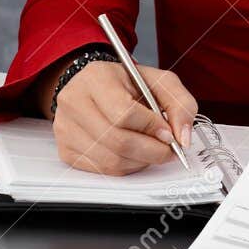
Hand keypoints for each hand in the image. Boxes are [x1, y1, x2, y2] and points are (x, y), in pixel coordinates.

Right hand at [51, 61, 197, 175]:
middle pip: (118, 141)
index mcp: (96, 78)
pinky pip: (102, 170)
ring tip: (152, 149)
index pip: (124, 113)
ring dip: (141, 161)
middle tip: (169, 150)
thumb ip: (180, 103)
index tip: (169, 133)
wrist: (95, 87)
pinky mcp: (66, 150)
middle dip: (152, 151)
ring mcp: (65, 128)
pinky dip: (126, 167)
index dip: (152, 128)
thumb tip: (183, 137)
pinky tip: (133, 153)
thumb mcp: (159, 81)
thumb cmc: (126, 84)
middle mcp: (74, 102)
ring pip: (111, 160)